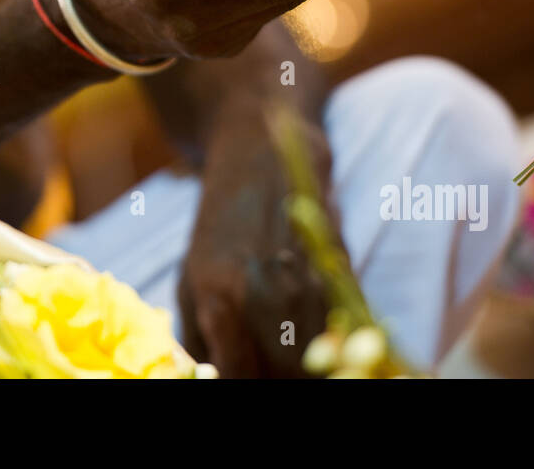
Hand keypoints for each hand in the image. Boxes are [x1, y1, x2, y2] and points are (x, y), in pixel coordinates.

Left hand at [178, 114, 333, 377]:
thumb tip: (205, 378)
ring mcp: (307, 279)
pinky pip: (343, 323)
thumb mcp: (190, 279)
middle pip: (287, 375)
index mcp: (220, 298)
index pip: (238, 378)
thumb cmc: (218, 223)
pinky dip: (334, 337)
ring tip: (292, 349)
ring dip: (311, 363)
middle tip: (269, 368)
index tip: (240, 379)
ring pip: (321, 355)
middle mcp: (267, 293)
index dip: (242, 385)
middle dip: (280, 378)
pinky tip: (321, 334)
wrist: (261, 147)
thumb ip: (200, 337)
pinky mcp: (339, 265)